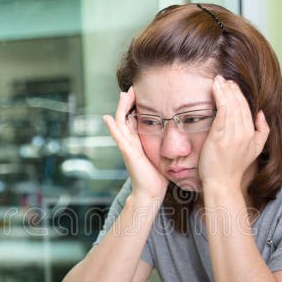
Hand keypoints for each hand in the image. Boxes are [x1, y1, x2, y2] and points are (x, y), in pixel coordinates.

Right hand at [103, 87, 167, 202]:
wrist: (151, 192)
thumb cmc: (157, 176)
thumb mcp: (161, 155)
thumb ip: (163, 146)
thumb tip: (174, 138)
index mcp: (138, 142)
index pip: (134, 120)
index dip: (135, 107)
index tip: (140, 94)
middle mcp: (130, 142)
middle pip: (125, 117)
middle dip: (127, 103)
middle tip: (130, 89)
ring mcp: (127, 147)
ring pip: (121, 123)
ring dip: (121, 108)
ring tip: (123, 95)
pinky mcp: (127, 152)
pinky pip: (118, 137)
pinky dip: (112, 127)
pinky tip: (107, 118)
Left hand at [198, 76, 269, 191]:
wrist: (222, 182)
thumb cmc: (234, 166)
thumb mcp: (256, 149)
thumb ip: (262, 131)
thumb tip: (261, 113)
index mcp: (252, 134)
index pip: (247, 108)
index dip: (239, 95)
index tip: (232, 84)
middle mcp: (244, 133)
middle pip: (239, 105)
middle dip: (232, 89)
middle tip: (223, 78)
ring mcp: (232, 135)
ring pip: (230, 106)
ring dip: (224, 91)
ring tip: (218, 80)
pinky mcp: (219, 137)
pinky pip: (221, 114)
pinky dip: (220, 99)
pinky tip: (216, 90)